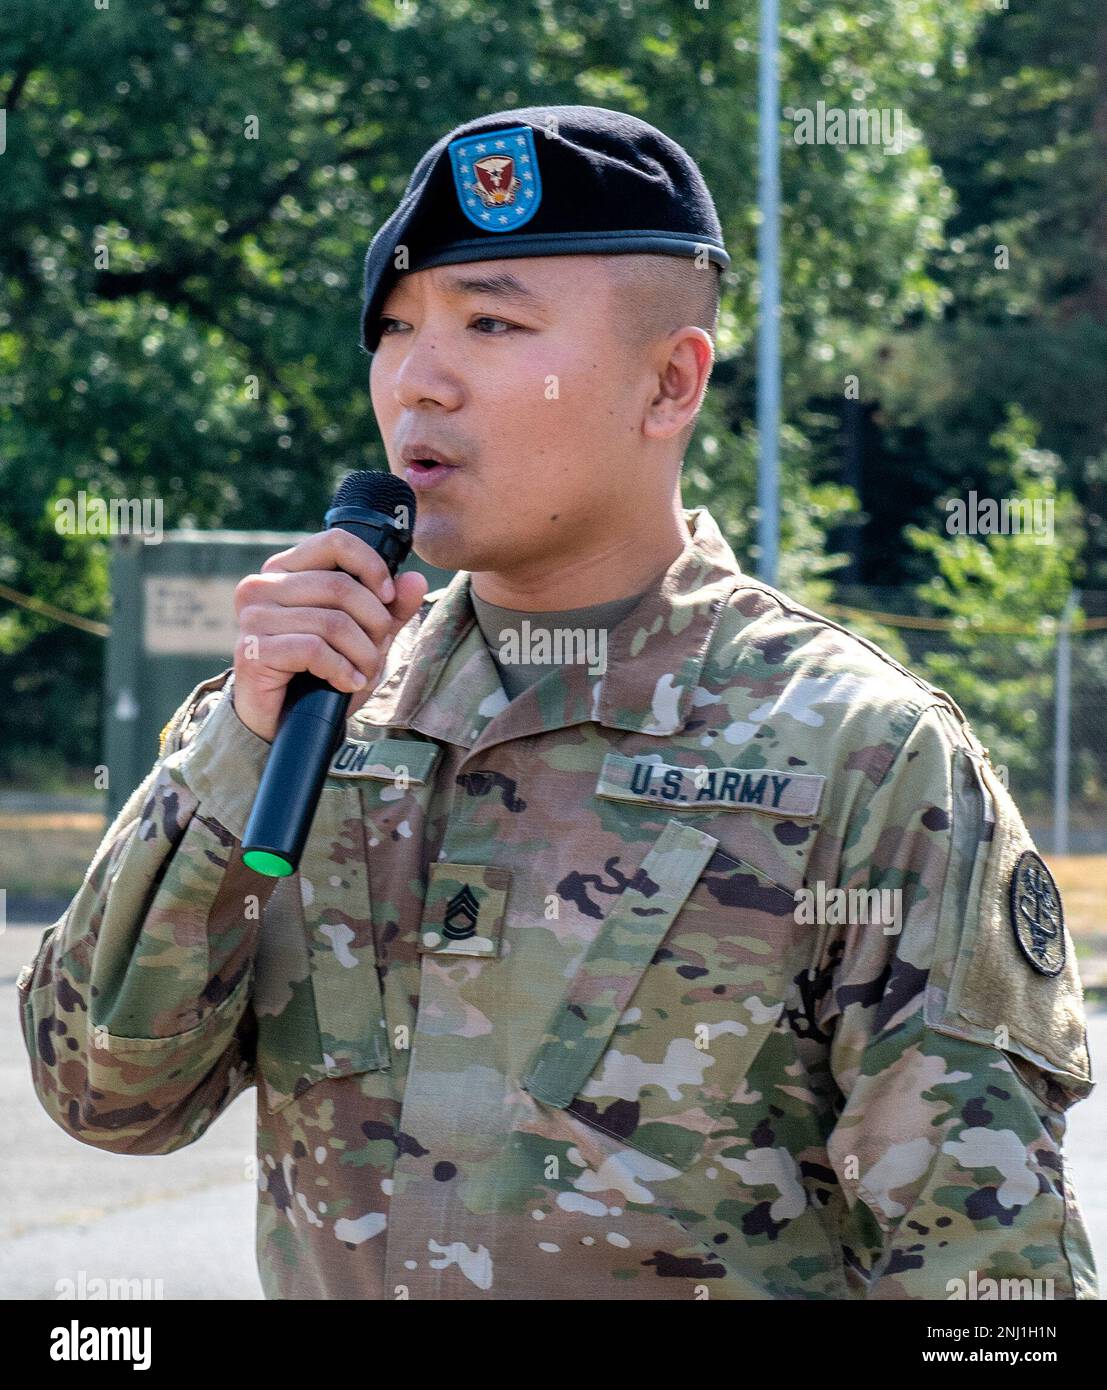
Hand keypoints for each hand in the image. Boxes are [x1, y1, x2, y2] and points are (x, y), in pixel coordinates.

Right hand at [231, 528, 428, 741]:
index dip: (371, 567)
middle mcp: (262, 586)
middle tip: (377, 651)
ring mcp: (253, 617)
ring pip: (333, 622)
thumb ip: (389, 608)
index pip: (335, 542)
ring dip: (363, 654)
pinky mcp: (252, 650)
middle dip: (373, 623)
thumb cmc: (319, 674)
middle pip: (340, 586)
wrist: (281, 724)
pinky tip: (347, 683)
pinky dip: (342, 670)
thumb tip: (416, 580)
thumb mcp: (363, 638)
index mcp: (285, 570)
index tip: (388, 598)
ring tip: (365, 673)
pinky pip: (314, 649)